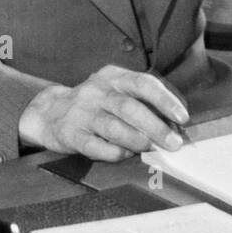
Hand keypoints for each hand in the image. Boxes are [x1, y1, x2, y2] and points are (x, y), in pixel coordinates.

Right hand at [18, 65, 189, 160]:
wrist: (49, 111)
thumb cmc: (94, 103)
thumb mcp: (114, 90)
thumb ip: (140, 101)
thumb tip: (174, 123)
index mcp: (113, 77)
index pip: (143, 83)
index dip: (165, 100)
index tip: (182, 117)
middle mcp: (97, 92)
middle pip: (130, 108)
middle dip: (156, 127)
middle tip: (173, 143)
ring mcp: (82, 112)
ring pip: (113, 127)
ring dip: (137, 140)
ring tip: (151, 149)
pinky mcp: (70, 134)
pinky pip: (95, 146)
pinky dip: (114, 152)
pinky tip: (125, 154)